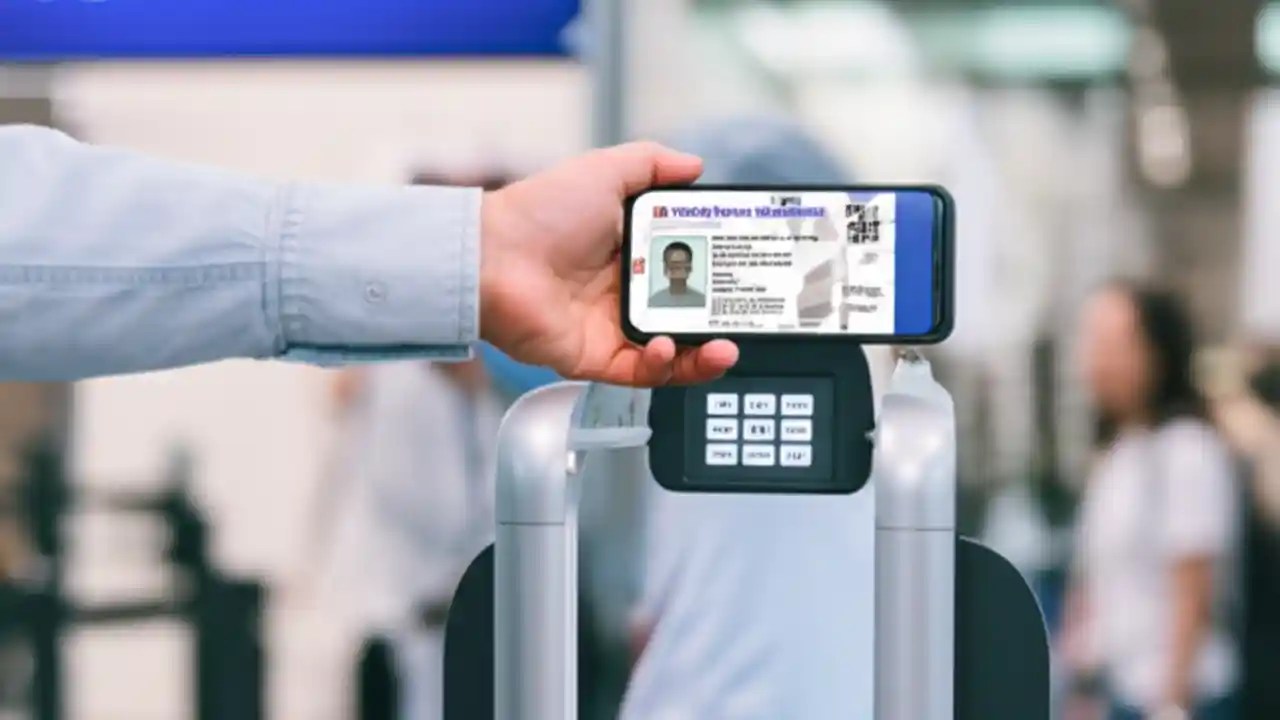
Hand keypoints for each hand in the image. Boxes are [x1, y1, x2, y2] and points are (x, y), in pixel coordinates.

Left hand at [478, 142, 738, 386]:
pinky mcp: (593, 359)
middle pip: (686, 315)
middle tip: (747, 318)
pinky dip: (663, 366)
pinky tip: (668, 348)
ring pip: (671, 353)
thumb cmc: (539, 213)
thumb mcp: (604, 172)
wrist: (491, 259)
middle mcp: (621, 293)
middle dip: (721, 322)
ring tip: (722, 347)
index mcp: (628, 252)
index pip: (686, 268)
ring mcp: (609, 328)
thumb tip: (695, 165)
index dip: (717, 274)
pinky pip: (639, 373)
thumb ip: (652, 164)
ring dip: (702, 355)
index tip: (745, 272)